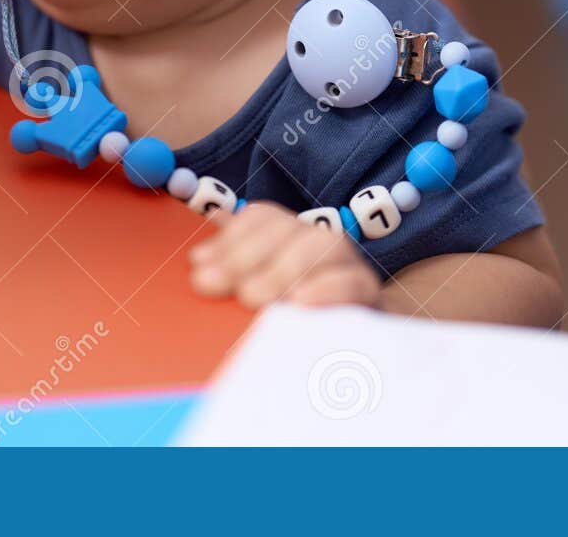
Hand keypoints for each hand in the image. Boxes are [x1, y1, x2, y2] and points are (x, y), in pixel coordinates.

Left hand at [188, 201, 382, 309]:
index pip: (262, 217)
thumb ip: (232, 272)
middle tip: (216, 287)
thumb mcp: (257, 293)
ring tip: (252, 299)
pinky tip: (298, 304)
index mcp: (290, 237)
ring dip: (283, 269)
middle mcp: (319, 242)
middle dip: (246, 256)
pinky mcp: (369, 295)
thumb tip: (199, 259)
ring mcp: (348, 266)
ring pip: (324, 246)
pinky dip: (326, 290)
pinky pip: (354, 283)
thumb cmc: (292, 322)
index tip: (199, 267)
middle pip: (288, 229)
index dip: (229, 237)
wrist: (354, 351)